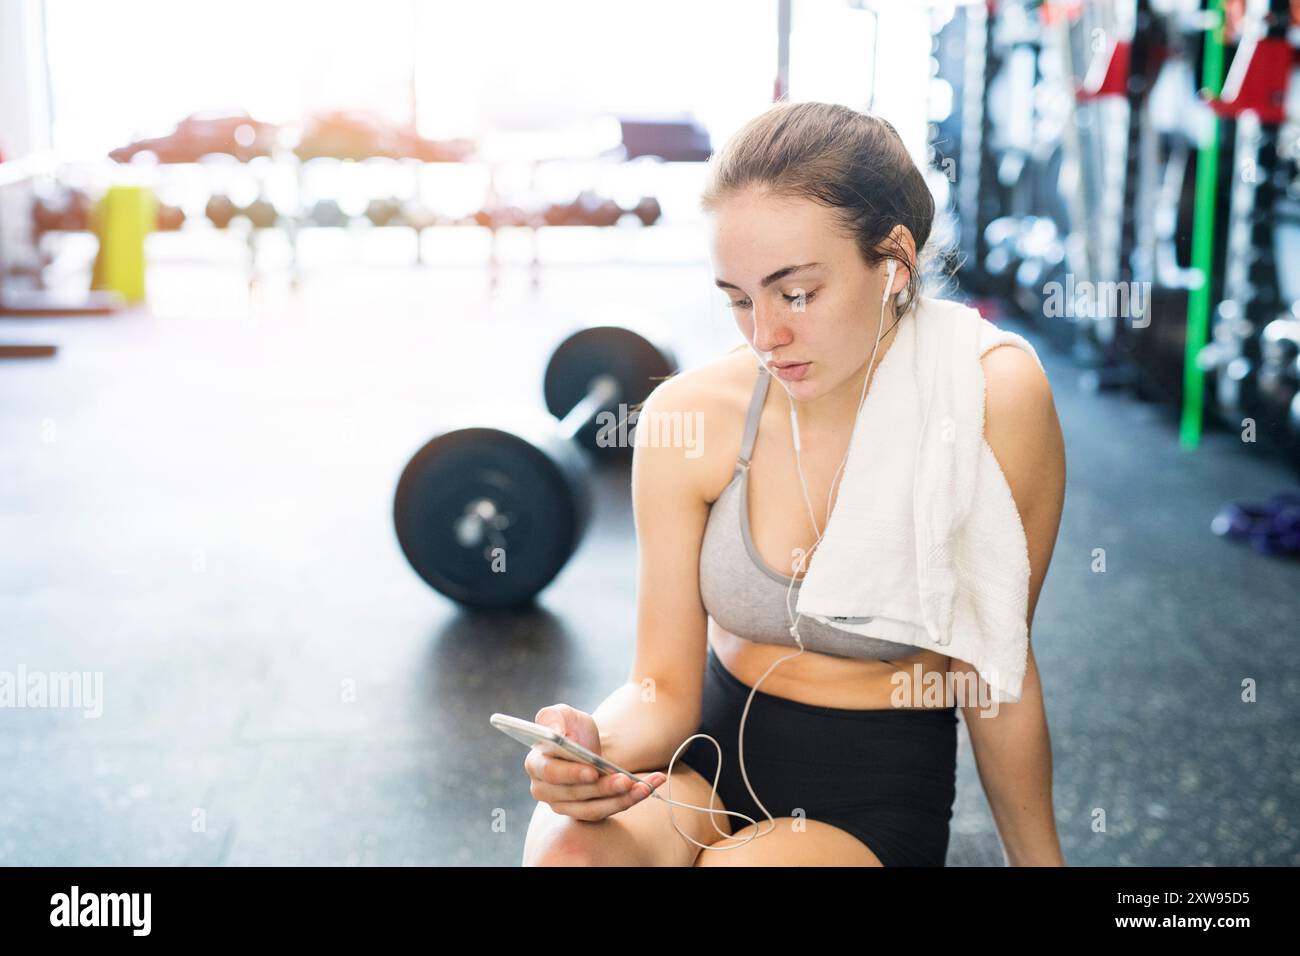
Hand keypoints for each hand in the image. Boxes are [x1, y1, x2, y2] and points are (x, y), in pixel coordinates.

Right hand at [524, 704, 666, 820]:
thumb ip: (552, 717)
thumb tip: (553, 731)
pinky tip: (648, 788)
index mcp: (536, 764)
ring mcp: (564, 806)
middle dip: (603, 788)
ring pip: (593, 809)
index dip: (571, 774)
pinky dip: (629, 801)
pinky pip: (607, 812)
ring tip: (643, 787)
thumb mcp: (563, 715)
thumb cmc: (572, 729)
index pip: (551, 773)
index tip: (592, 771)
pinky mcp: (584, 813)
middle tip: (626, 780)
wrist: (588, 746)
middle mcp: (545, 790)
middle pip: (575, 795)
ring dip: (621, 799)